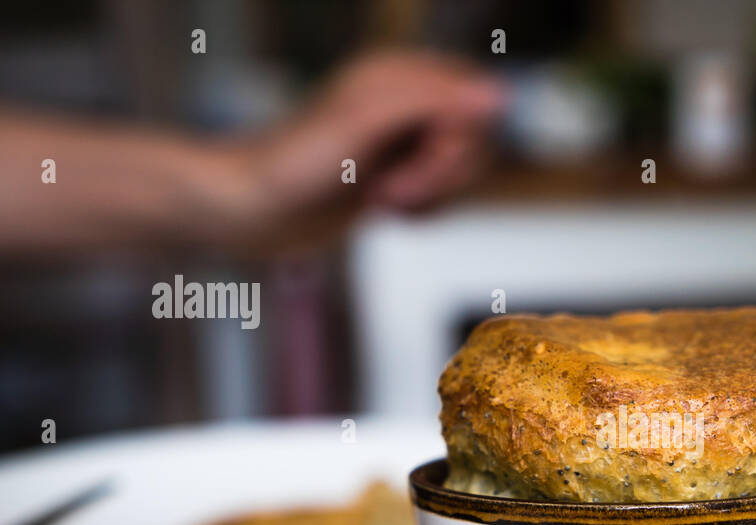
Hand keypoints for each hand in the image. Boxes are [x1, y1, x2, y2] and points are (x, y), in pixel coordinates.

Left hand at [233, 51, 505, 243]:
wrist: (250, 211)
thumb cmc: (293, 165)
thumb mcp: (365, 125)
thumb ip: (433, 104)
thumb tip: (499, 96)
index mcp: (397, 74)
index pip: (477, 97)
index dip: (463, 136)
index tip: (425, 156)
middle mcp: (405, 102)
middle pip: (474, 139)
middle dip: (442, 174)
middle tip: (390, 189)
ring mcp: (402, 140)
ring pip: (461, 172)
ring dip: (430, 197)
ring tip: (382, 201)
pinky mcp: (398, 176)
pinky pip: (443, 196)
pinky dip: (423, 212)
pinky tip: (385, 213)